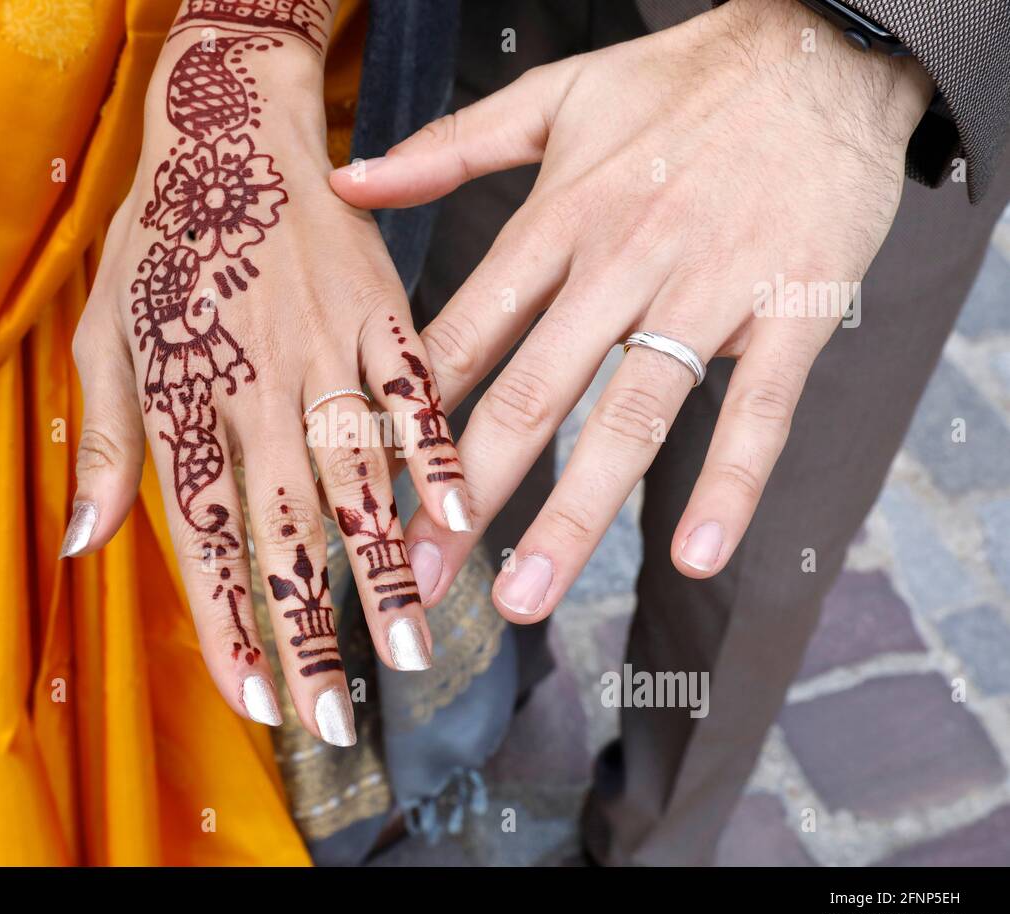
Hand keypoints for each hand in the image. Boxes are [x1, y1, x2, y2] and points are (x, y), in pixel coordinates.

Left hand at [64, 24, 470, 744]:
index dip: (228, 622)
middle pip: (286, 529)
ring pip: (359, 477)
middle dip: (311, 631)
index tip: (255, 701)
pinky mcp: (381, 312)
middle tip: (338, 718)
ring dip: (386, 569)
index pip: (201, 533)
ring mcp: (325, 348)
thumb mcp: (100, 337)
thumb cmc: (157, 246)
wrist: (230, 132)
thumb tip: (82, 546)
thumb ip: (98, 444)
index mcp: (181, 397)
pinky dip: (438, 455)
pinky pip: (414, 393)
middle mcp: (254, 385)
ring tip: (412, 651)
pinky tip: (460, 519)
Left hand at [330, 0, 933, 622]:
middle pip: (528, 395)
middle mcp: (621, 264)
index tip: (365, 489)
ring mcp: (708, 291)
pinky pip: (758, 412)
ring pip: (630, 416)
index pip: (463, 336)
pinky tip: (695, 559)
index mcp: (557, 220)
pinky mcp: (793, 311)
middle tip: (412, 579)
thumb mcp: (553, 96)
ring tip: (524, 597)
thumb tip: (346, 180)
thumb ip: (449, 147)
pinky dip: (729, 485)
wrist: (827, 47)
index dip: (408, 418)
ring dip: (573, 514)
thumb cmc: (682, 82)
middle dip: (461, 496)